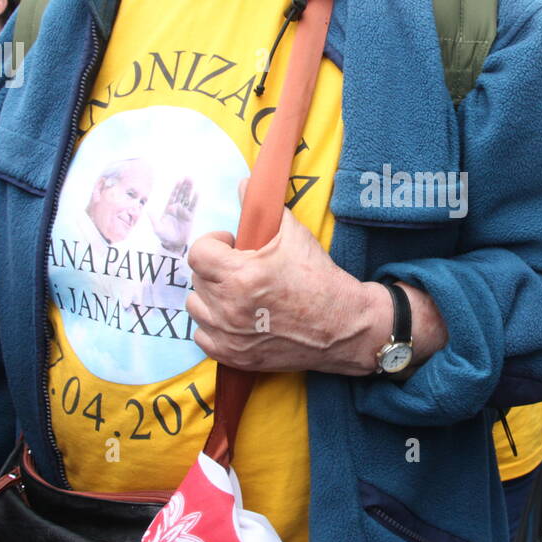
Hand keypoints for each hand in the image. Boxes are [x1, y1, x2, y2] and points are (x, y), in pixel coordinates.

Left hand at [155, 177, 196, 252]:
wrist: (173, 244)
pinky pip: (192, 207)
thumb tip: (148, 211)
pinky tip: (197, 193)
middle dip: (184, 186)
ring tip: (192, 181)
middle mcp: (176, 209)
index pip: (173, 196)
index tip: (179, 180)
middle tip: (188, 177)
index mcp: (168, 209)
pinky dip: (195, 200)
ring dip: (189, 190)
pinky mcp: (189, 217)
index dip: (176, 188)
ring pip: (187, 198)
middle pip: (181, 195)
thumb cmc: (164, 236)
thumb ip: (153, 219)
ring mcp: (183, 212)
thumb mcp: (157, 228)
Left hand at [185, 203, 445, 374]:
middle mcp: (230, 307)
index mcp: (242, 275)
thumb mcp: (296, 235)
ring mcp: (230, 336)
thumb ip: (264, 210)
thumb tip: (243, 184)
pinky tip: (235, 318)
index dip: (212, 243)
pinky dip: (214, 326)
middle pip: (198, 278)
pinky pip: (203, 337)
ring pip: (197, 307)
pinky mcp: (235, 356)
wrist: (344, 326)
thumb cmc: (321, 279)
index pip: (198, 253)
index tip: (230, 244)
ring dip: (211, 297)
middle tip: (240, 267)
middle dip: (216, 268)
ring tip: (235, 292)